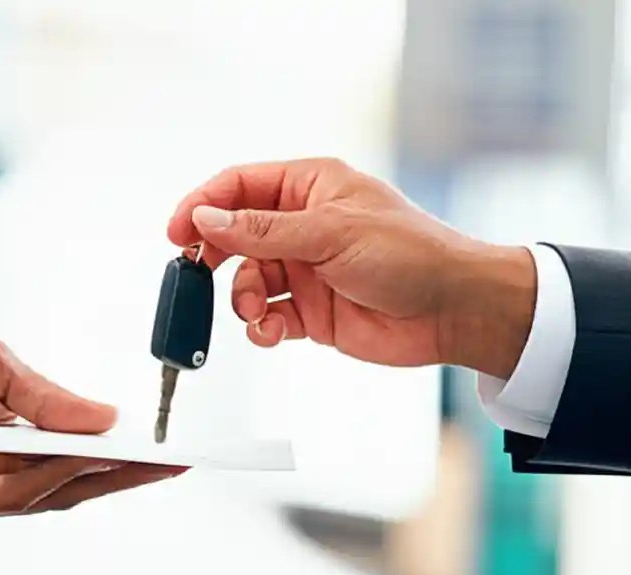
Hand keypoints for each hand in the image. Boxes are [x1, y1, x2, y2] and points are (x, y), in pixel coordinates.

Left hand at [0, 328, 184, 515]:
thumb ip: (46, 397)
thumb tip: (108, 418)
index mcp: (16, 433)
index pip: (81, 450)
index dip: (126, 453)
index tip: (170, 447)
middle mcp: (2, 466)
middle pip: (76, 480)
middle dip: (127, 473)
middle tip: (173, 463)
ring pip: (50, 492)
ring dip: (96, 478)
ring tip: (140, 460)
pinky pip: (8, 495)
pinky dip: (45, 480)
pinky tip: (74, 463)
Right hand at [167, 158, 535, 378]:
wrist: (453, 311)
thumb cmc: (410, 254)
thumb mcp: (329, 232)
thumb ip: (262, 230)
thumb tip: (208, 218)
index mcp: (309, 187)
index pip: (239, 186)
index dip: (203, 205)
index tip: (178, 231)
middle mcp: (303, 225)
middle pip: (235, 235)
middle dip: (216, 257)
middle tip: (198, 276)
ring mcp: (306, 269)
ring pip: (248, 281)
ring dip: (244, 298)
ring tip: (259, 311)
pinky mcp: (311, 311)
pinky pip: (268, 316)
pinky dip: (262, 326)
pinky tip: (271, 332)